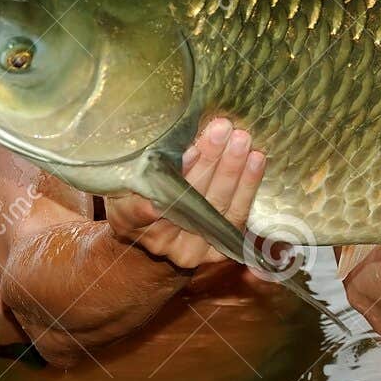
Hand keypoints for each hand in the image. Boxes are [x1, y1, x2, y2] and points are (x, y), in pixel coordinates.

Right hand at [104, 117, 264, 268]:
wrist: (148, 233)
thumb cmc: (133, 193)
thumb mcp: (124, 179)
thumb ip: (140, 169)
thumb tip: (167, 136)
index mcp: (130, 221)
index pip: (155, 197)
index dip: (174, 174)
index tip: (189, 149)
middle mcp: (162, 241)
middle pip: (191, 200)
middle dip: (210, 161)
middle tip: (223, 129)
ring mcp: (192, 250)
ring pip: (218, 208)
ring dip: (234, 170)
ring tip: (242, 140)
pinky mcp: (217, 251)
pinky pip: (235, 217)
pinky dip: (248, 186)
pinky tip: (256, 160)